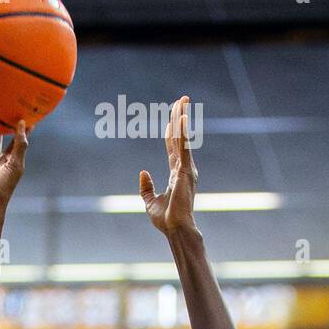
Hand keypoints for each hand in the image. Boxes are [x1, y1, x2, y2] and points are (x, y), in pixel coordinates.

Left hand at [139, 95, 197, 235]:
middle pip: (180, 137)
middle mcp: (184, 168)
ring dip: (181, 118)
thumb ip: (146, 187)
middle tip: (181, 99)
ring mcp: (186, 168)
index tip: (172, 117)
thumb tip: (142, 172)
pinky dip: (182, 132)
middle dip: (180, 117)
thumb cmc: (166, 219)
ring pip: (182, 137)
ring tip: (182, 100)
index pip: (173, 147)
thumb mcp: (150, 201)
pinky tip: (182, 117)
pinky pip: (183, 147)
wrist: (175, 228)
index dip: (172, 131)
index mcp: (176, 174)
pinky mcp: (185, 171)